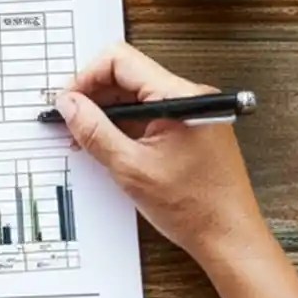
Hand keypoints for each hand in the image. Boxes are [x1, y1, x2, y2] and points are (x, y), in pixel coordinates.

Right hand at [55, 43, 271, 262]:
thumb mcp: (130, 168)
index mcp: (180, 97)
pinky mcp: (189, 128)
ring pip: (136, 96)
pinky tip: (107, 145)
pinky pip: (148, 113)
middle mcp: (189, 97)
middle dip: (93, 96)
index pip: (121, 61)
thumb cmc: (196, 207)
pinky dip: (124, 126)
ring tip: (84, 137)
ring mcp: (191, 112)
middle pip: (128, 75)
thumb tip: (70, 105)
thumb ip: (95, 131)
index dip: (86, 77)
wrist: (229, 236)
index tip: (68, 101)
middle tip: (69, 121)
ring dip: (106, 112)